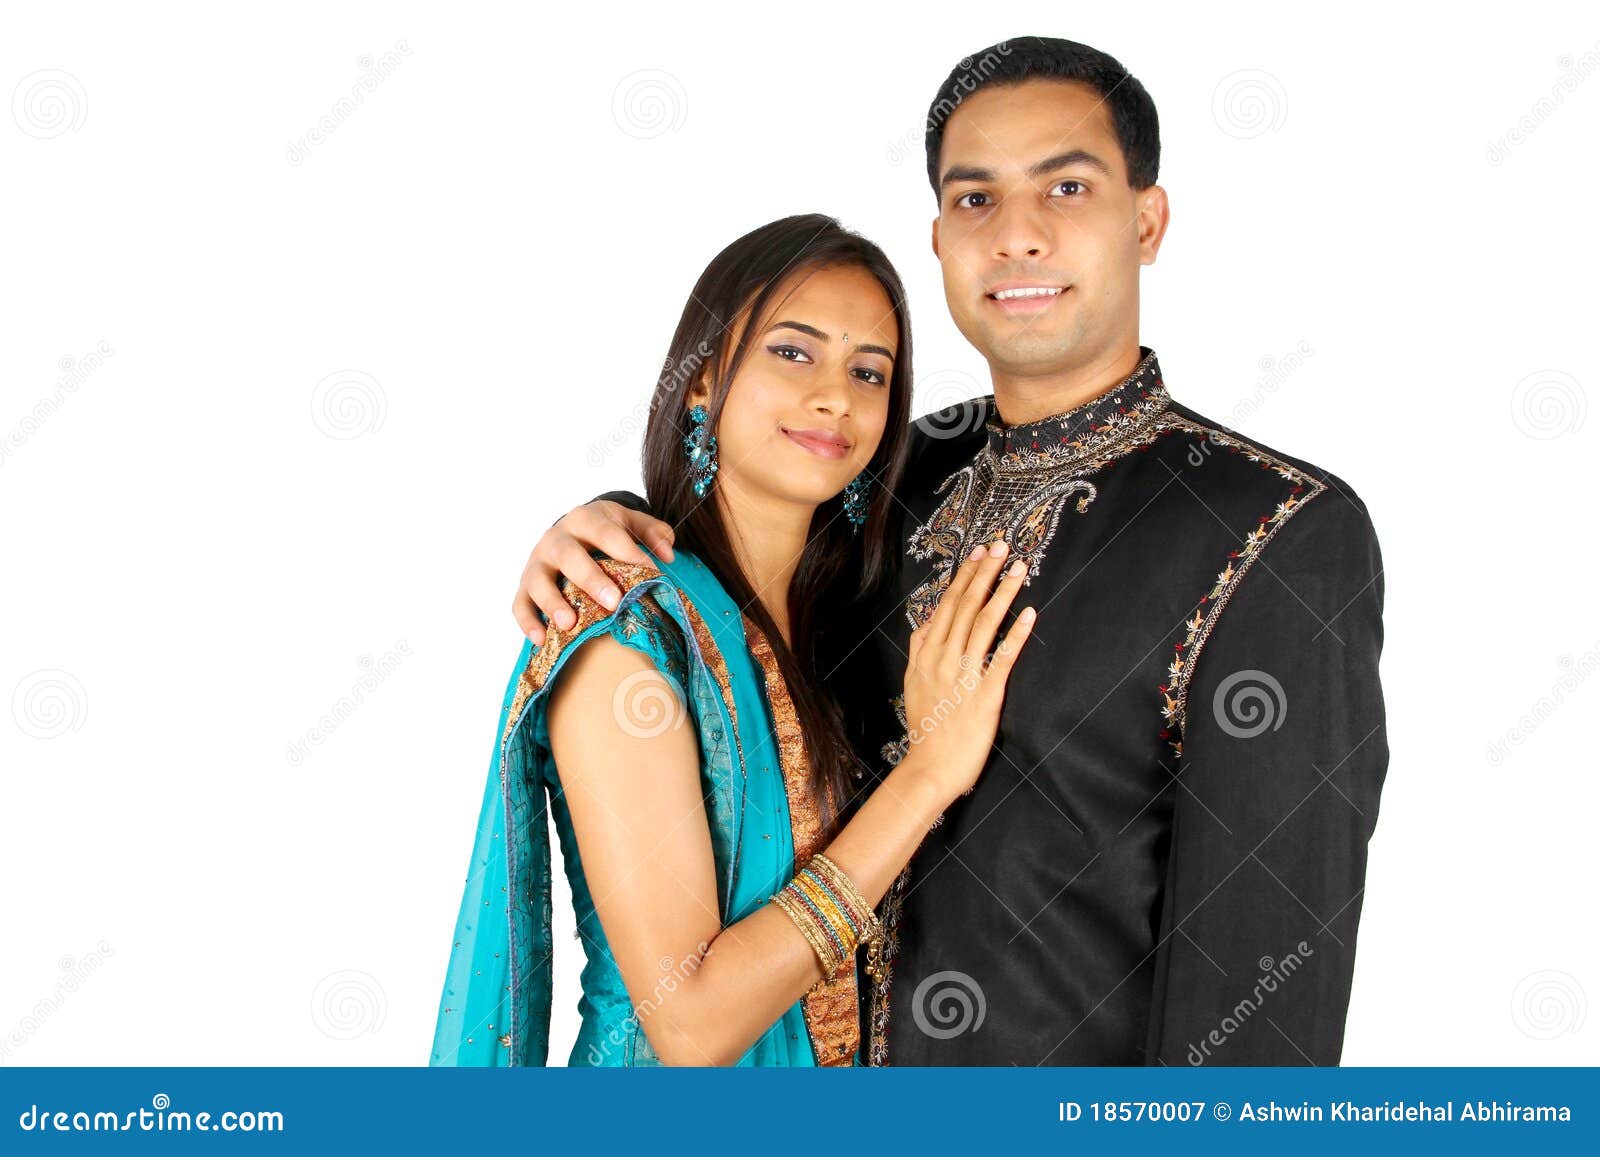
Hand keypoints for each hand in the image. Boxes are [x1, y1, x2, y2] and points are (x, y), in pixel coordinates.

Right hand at [512, 501, 676, 644]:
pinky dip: (528, 622)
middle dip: (590, 579)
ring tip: (570, 624)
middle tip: (614, 602)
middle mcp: (556, 538)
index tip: (651, 573)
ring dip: (552, 602)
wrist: (571, 530)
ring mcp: (536, 563)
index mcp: (585, 519)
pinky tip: (541, 640)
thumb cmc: (606, 531)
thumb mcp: (629, 522)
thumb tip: (667, 554)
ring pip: (537, 581)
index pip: (606, 533)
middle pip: (569, 555)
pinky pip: (519, 604)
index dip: (628, 552)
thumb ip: (652, 532)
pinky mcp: (524, 586)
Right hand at [900, 540, 1036, 798]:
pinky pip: (1002, 658)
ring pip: (984, 624)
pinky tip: (1029, 614)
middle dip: (984, 573)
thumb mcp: (913, 681)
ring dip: (1002, 592)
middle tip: (1001, 546)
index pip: (946, 605)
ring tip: (1019, 568)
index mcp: (926, 654)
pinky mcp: (985, 694)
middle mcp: (943, 658)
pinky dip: (1016, 634)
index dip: (964, 577)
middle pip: (966, 606)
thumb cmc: (926, 726)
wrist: (930, 766)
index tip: (977, 553)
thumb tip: (928, 622)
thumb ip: (920, 649)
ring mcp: (963, 675)